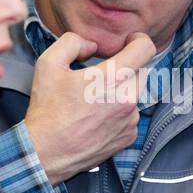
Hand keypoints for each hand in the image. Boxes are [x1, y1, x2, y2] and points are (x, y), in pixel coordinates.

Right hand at [23, 31, 156, 183]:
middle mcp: (128, 98)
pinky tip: (97, 116)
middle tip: (102, 73)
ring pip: (135, 93)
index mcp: (112, 78)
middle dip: (126, 66)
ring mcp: (130, 120)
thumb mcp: (49, 64)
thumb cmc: (47, 109)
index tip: (128, 42)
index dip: (138, 39)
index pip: (145, 48)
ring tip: (94, 99)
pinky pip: (131, 114)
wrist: (46, 152)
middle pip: (141, 70)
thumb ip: (72, 42)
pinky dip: (119, 111)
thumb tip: (92, 46)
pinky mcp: (129, 136)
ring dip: (121, 90)